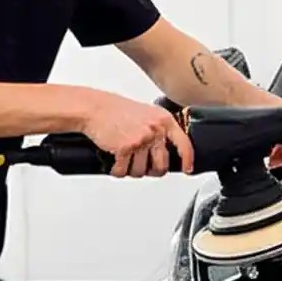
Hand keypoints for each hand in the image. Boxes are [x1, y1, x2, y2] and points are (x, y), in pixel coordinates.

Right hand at [80, 90, 194, 176]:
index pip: (184, 144)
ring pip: (140, 171)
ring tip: (123, 158)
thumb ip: (159, 130)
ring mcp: (141, 140)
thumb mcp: (147, 115)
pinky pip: (123, 171)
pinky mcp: (125, 149)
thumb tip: (165, 152)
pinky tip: (113, 162)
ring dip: (130, 170)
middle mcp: (155, 130)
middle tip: (140, 165)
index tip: (187, 169)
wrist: (94, 108)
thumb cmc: (116, 111)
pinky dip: (116, 170)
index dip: (187, 160)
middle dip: (150, 170)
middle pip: (161, 166)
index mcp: (164, 121)